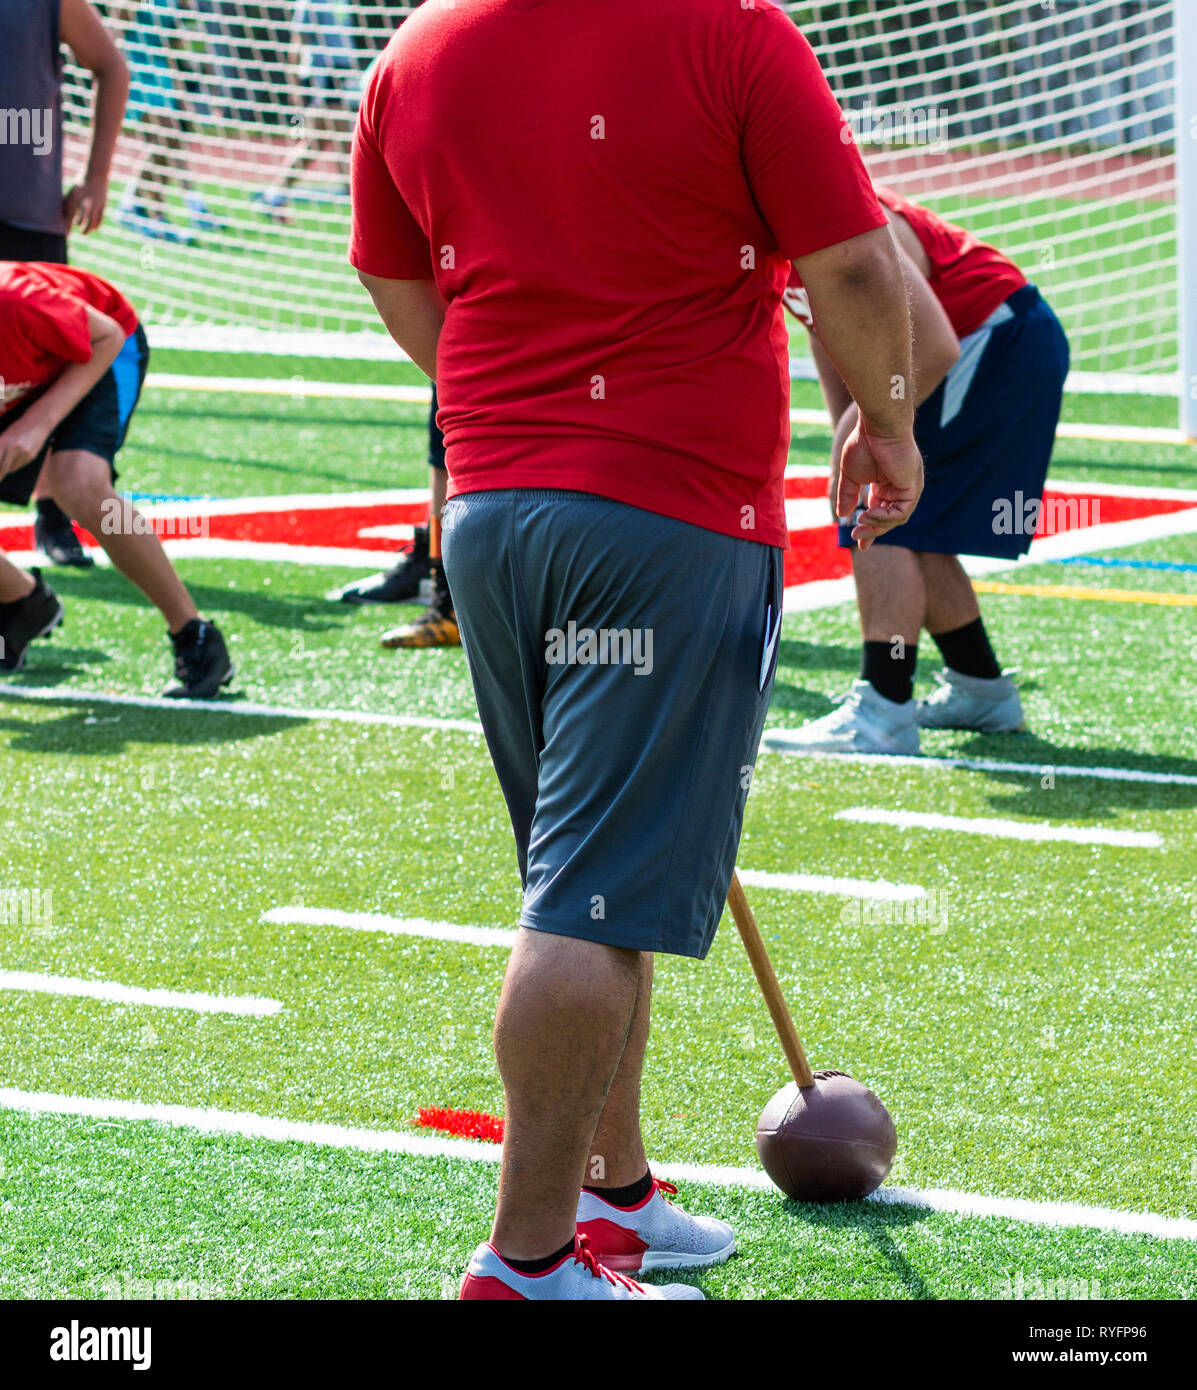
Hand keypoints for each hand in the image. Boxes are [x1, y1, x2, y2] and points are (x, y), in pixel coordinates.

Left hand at [0, 418, 49, 478]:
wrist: (38, 423)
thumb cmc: (18, 428)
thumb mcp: (5, 435)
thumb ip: (1, 446)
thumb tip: (0, 462)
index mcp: (3, 441)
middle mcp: (13, 448)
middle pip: (3, 467)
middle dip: (0, 474)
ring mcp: (23, 453)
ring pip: (12, 468)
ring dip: (7, 468)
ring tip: (7, 464)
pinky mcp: (31, 457)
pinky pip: (20, 465)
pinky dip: (16, 465)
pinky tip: (16, 459)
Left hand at [63, 174, 109, 232]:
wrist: (96, 173)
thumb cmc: (80, 183)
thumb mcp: (72, 192)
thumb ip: (68, 204)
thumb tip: (63, 217)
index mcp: (75, 197)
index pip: (69, 215)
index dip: (67, 225)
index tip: (64, 234)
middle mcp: (86, 201)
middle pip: (82, 220)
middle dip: (80, 228)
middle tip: (78, 233)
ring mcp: (96, 204)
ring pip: (92, 222)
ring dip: (88, 229)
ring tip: (84, 232)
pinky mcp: (103, 205)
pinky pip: (100, 219)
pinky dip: (96, 225)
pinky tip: (92, 228)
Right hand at [833, 416, 922, 549]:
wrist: (877, 427)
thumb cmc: (864, 444)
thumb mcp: (851, 475)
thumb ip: (848, 495)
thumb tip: (842, 515)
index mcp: (884, 484)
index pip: (879, 511)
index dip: (869, 528)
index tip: (857, 541)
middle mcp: (898, 487)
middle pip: (888, 518)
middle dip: (872, 531)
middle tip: (855, 536)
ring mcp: (907, 488)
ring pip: (895, 518)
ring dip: (877, 525)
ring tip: (861, 520)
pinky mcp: (913, 487)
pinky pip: (901, 512)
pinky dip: (885, 517)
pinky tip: (870, 513)